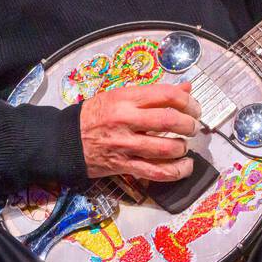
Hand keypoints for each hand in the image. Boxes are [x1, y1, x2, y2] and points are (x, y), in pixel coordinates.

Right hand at [78, 81, 201, 181]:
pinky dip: (176, 171)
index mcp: (126, 99)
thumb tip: (186, 88)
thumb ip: (154, 93)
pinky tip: (185, 167)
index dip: (188, 101)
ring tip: (184, 145)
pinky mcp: (124, 166)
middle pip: (169, 121)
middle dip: (189, 124)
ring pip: (166, 148)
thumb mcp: (121, 96)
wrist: (66, 140)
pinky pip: (156, 172)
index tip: (194, 108)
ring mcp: (125, 145)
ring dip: (183, 148)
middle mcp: (126, 120)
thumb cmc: (95, 114)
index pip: (166, 95)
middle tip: (192, 127)